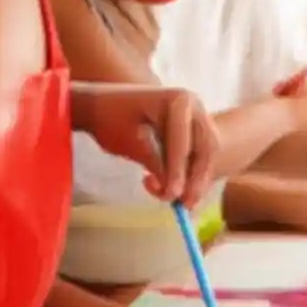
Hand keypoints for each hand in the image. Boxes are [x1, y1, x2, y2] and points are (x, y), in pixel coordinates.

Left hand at [72, 83, 217, 205]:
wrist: (101, 104)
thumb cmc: (109, 118)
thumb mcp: (129, 142)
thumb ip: (153, 162)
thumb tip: (173, 189)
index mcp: (178, 101)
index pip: (183, 141)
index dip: (178, 171)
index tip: (172, 194)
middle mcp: (195, 106)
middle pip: (206, 148)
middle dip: (197, 178)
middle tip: (186, 205)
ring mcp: (198, 117)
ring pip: (206, 154)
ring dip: (196, 179)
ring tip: (182, 202)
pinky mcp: (194, 130)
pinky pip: (199, 155)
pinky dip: (191, 174)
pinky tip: (177, 188)